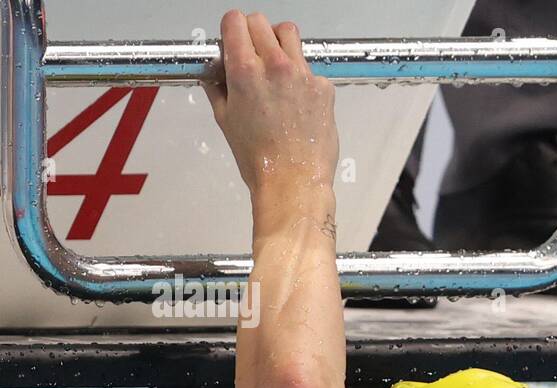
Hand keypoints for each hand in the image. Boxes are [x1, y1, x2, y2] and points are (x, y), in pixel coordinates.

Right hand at [203, 11, 338, 205]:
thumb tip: (215, 73)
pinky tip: (297, 99)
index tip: (233, 39)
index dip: (232, 29)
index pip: (235, 21)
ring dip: (279, 43)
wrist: (293, 181)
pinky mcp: (324, 88)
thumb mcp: (225, 119)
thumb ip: (218, 87)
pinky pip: (310, 67)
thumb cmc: (258, 158)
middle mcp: (276, 66)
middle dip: (253, 33)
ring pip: (290, 35)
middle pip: (261, 22)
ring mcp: (303, 75)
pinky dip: (302, 76)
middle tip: (252, 53)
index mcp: (245, 70)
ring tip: (276, 67)